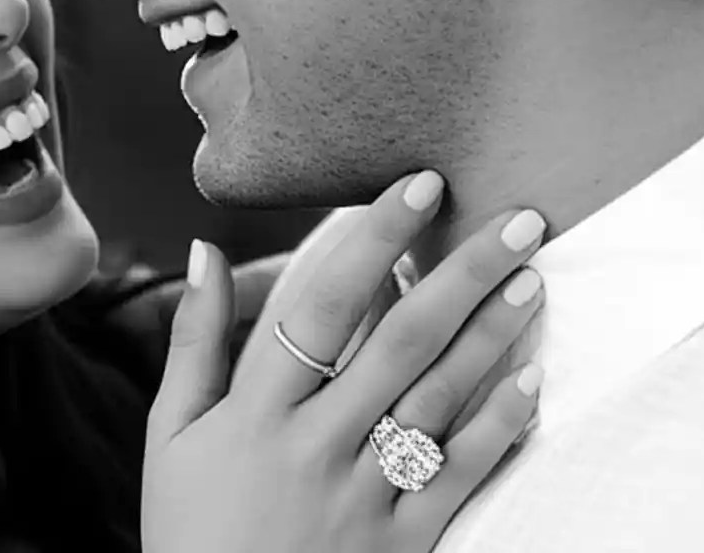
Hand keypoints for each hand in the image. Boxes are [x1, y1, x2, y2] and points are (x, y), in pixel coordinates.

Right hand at [142, 171, 545, 552]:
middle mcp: (314, 446)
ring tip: (531, 279)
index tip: (416, 185)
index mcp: (254, 413)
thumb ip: (192, 340)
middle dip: (461, 272)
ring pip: (437, 398)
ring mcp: (362, 495)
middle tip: (516, 218)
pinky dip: (499, 427)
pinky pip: (459, 476)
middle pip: (399, 341)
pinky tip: (531, 379)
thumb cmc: (191, 525)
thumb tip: (203, 251)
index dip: (371, 239)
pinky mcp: (401, 540)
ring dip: (491, 335)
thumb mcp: (172, 432)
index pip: (321, 304)